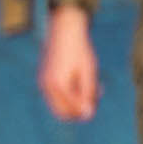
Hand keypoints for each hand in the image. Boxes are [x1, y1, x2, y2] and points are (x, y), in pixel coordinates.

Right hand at [38, 5, 98, 125]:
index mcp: (57, 85)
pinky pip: (57, 95)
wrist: (64, 28)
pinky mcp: (45, 78)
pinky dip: (69, 93)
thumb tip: (87, 115)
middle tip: (96, 93)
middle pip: (63, 112)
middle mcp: (46, 86)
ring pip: (60, 105)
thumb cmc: (79, 49)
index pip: (72, 110)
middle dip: (79, 108)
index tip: (99, 95)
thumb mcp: (88, 72)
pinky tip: (81, 78)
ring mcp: (43, 83)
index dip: (86, 109)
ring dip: (75, 100)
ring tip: (91, 83)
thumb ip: (88, 94)